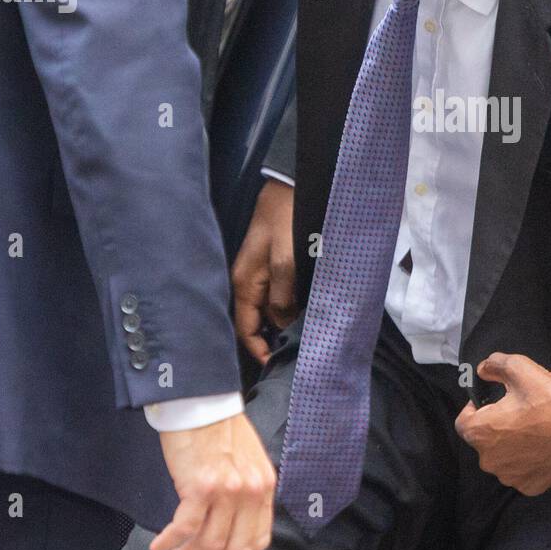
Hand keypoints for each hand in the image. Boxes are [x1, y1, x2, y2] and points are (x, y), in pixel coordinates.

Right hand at [150, 412, 276, 549]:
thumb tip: (230, 524)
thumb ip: (246, 491)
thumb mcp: (246, 460)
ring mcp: (227, 491)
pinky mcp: (200, 487)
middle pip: (234, 548)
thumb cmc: (218, 428)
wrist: (200, 402)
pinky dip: (170, 542)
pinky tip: (160, 546)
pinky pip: (185, 528)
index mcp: (264, 486)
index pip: (258, 538)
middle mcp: (250, 491)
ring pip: (209, 543)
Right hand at [232, 179, 296, 363]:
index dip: (258, 349)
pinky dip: (290, 305)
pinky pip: (279, 293)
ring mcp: (260, 272)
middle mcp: (249, 281)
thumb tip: (281, 323)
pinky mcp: (274, 264)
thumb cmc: (286, 220)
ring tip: (306, 336)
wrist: (292, 185)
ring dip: (284, 322)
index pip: (245, 328)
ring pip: (270, 307)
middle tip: (299, 351)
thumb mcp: (285, 259)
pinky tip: (306, 311)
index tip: (276, 364)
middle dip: (274, 337)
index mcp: (244, 282)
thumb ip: (282, 293)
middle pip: (258, 320)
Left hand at [455, 352, 550, 495]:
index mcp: (481, 433)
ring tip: (542, 417)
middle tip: (528, 402)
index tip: (494, 400)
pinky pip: (525, 467)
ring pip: (507, 451)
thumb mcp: (521, 368)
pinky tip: (549, 438)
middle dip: (505, 417)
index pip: (464, 420)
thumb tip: (484, 370)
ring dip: (519, 435)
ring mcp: (512, 477)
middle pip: (488, 436)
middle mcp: (491, 461)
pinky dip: (533, 454)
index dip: (476, 406)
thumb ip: (494, 365)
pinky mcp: (533, 486)